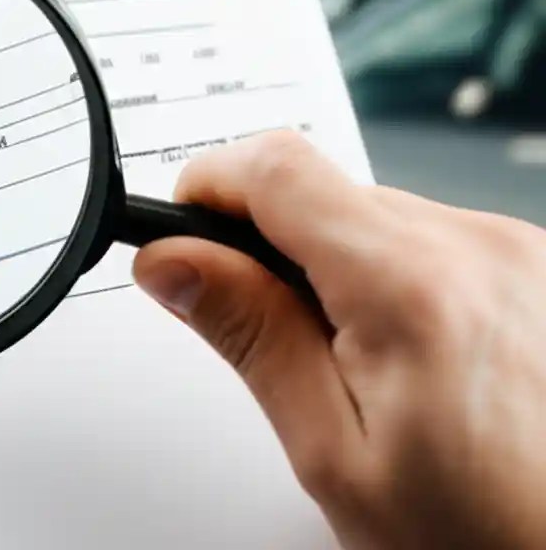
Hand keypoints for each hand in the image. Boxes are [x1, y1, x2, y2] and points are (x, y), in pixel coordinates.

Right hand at [132, 130, 545, 549]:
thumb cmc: (486, 536)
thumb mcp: (333, 453)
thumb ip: (252, 338)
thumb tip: (174, 260)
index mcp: (414, 288)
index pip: (277, 169)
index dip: (209, 188)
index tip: (182, 233)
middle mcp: (481, 248)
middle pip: (325, 193)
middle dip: (274, 249)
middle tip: (276, 343)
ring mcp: (521, 253)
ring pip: (377, 217)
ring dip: (340, 269)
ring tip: (360, 368)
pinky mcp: (538, 269)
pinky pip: (435, 242)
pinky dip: (398, 282)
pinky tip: (414, 361)